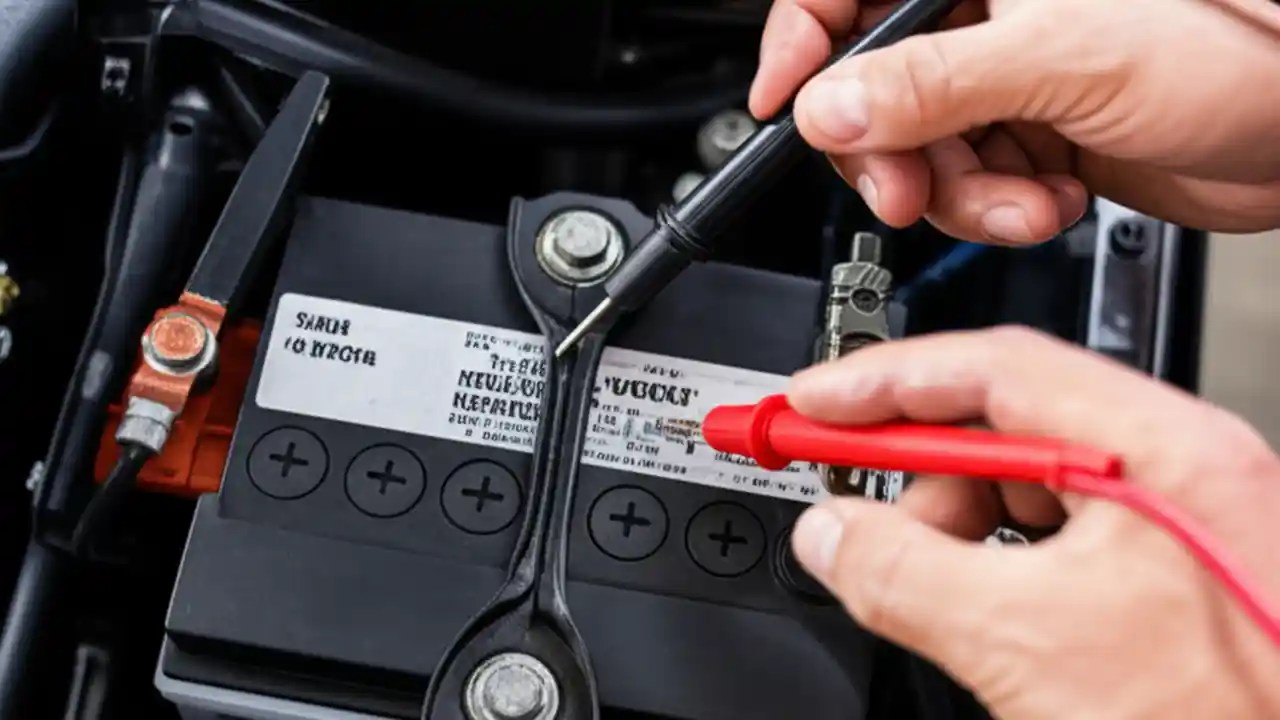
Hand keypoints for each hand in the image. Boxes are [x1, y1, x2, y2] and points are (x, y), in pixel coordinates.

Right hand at [750, 0, 1279, 242]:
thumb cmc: (1232, 45)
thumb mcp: (1060, 58)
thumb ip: (929, 85)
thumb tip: (829, 110)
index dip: (802, 46)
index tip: (783, 107)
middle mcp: (986, 14)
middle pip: (873, 86)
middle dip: (892, 154)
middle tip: (911, 193)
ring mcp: (1006, 77)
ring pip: (919, 147)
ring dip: (960, 195)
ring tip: (1019, 203)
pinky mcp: (1031, 131)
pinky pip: (968, 180)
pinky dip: (998, 207)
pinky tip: (1048, 200)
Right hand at [786, 327, 1279, 717]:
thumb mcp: (1024, 642)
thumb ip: (903, 576)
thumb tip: (831, 536)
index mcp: (1164, 450)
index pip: (996, 370)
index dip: (885, 382)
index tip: (814, 405)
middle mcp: (1178, 470)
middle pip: (1007, 426)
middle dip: (916, 472)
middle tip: (849, 505)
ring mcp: (1175, 525)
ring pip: (1025, 490)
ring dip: (952, 530)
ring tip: (926, 590)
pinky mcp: (1165, 578)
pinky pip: (1053, 543)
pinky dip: (993, 568)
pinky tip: (975, 614)